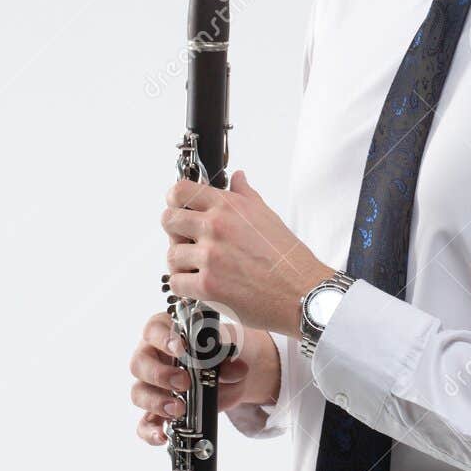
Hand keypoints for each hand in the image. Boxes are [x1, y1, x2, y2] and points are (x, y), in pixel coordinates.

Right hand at [130, 312, 282, 445]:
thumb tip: (236, 369)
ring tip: (179, 410)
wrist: (225, 378)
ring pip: (138, 393)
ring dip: (156, 402)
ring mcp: (149, 385)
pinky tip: (163, 436)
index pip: (154, 330)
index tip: (181, 348)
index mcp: (164, 333)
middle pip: (139, 364)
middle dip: (160, 375)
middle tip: (184, 383)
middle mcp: (150, 357)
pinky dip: (150, 431)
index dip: (163, 338)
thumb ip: (231, 361)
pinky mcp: (153, 411)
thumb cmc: (218, 356)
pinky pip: (143, 423)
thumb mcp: (228, 355)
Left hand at [161, 168, 334, 336]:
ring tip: (199, 269)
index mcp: (228, 206)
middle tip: (189, 244)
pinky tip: (200, 286)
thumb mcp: (267, 216)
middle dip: (175, 233)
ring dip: (181, 263)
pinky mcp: (207, 286)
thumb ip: (245, 195)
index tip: (179, 210)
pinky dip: (184, 286)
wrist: (301, 293)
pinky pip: (176, 283)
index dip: (175, 201)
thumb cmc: (288, 258)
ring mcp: (210, 257)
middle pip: (168, 220)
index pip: (180, 191)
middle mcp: (216, 227)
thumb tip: (237, 177)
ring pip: (171, 255)